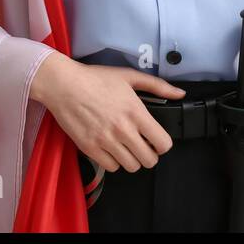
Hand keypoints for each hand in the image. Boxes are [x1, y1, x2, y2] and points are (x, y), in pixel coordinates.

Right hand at [30, 52, 186, 171]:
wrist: (63, 85)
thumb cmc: (95, 78)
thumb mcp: (129, 76)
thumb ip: (157, 86)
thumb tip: (179, 93)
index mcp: (135, 112)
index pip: (162, 143)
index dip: (163, 144)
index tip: (158, 141)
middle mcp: (123, 130)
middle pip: (149, 160)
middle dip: (150, 154)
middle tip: (143, 146)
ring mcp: (106, 141)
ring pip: (131, 166)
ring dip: (133, 159)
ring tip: (127, 148)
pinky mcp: (90, 148)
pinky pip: (112, 167)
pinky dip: (114, 161)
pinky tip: (112, 149)